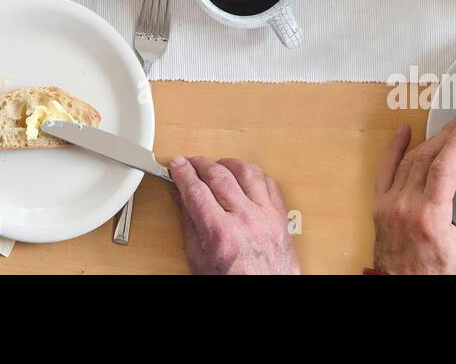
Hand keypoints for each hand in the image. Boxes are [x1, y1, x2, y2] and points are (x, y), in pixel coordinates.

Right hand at [169, 156, 298, 273]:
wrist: (265, 294)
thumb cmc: (233, 281)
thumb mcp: (199, 260)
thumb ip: (189, 224)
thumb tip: (180, 196)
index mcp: (221, 234)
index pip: (196, 190)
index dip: (182, 173)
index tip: (176, 165)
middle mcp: (245, 220)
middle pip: (218, 175)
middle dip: (200, 164)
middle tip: (190, 163)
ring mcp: (266, 216)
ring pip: (246, 172)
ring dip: (227, 164)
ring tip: (216, 166)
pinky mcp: (279, 216)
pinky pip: (268, 183)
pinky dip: (253, 174)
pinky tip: (243, 176)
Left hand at [372, 113, 455, 273]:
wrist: (403, 290)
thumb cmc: (437, 276)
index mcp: (431, 218)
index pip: (444, 168)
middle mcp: (406, 206)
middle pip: (427, 158)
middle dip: (446, 136)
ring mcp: (389, 204)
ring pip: (409, 161)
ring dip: (428, 142)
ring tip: (446, 130)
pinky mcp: (379, 205)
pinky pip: (385, 169)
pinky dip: (394, 148)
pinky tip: (404, 132)